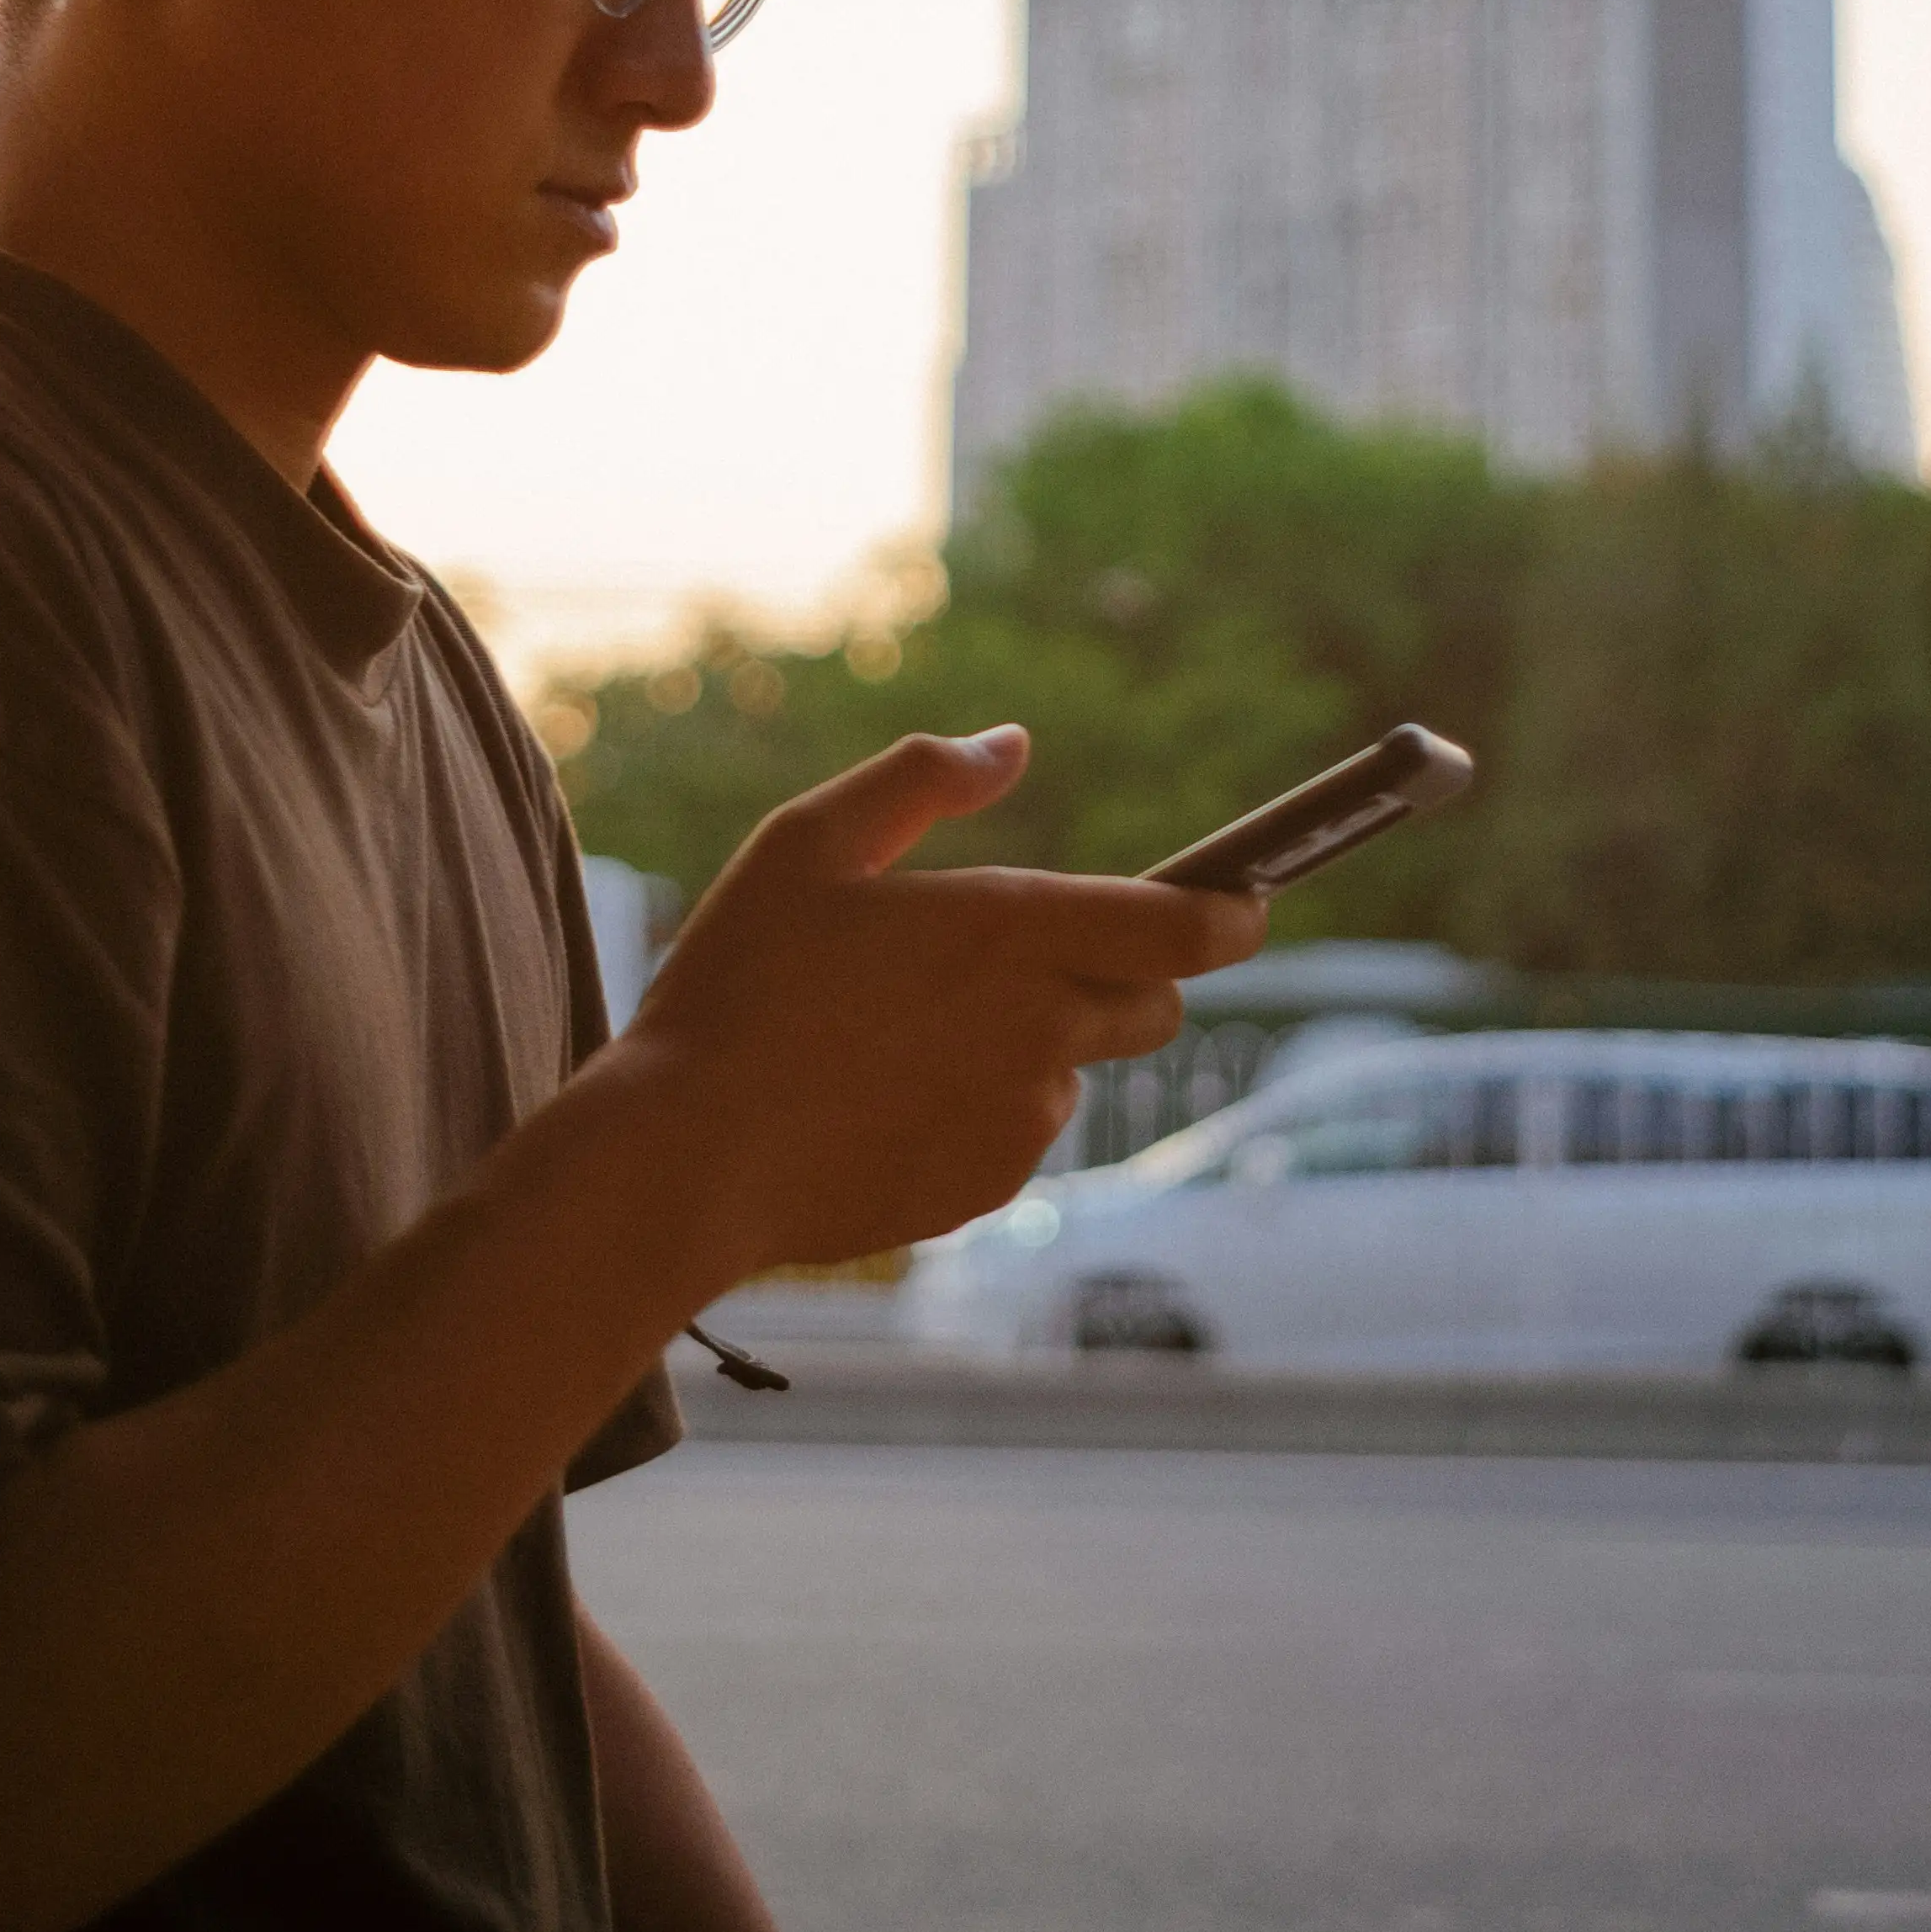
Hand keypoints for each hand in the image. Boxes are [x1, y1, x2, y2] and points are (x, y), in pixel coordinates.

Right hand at [621, 729, 1266, 1276]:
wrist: (685, 1158)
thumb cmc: (737, 986)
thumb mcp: (807, 843)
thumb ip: (921, 780)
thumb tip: (1012, 744)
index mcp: (1008, 931)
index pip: (1181, 928)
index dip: (1231, 916)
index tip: (1245, 907)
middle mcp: (1039, 1029)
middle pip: (1153, 1005)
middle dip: (1130, 977)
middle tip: (1037, 959)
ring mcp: (1018, 1119)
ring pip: (1074, 1072)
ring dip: (1033, 1049)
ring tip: (907, 1037)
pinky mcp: (984, 1187)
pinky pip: (1016, 1136)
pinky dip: (980, 1112)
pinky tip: (885, 1099)